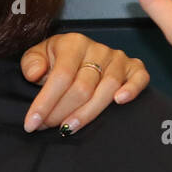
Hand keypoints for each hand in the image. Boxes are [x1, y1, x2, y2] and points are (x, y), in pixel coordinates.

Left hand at [20, 33, 149, 132]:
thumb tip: (35, 74)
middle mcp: (98, 49)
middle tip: (46, 127)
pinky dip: (132, 89)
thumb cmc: (56, 58)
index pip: (60, 77)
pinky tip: (119, 102)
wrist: (76, 53)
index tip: (32, 123)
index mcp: (73, 43)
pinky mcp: (134, 67)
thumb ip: (31, 63)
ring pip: (107, 89)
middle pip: (82, 87)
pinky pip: (139, 78)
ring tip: (68, 128)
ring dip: (87, 113)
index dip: (45, 102)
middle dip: (61, 112)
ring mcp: (118, 59)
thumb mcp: (37, 56)